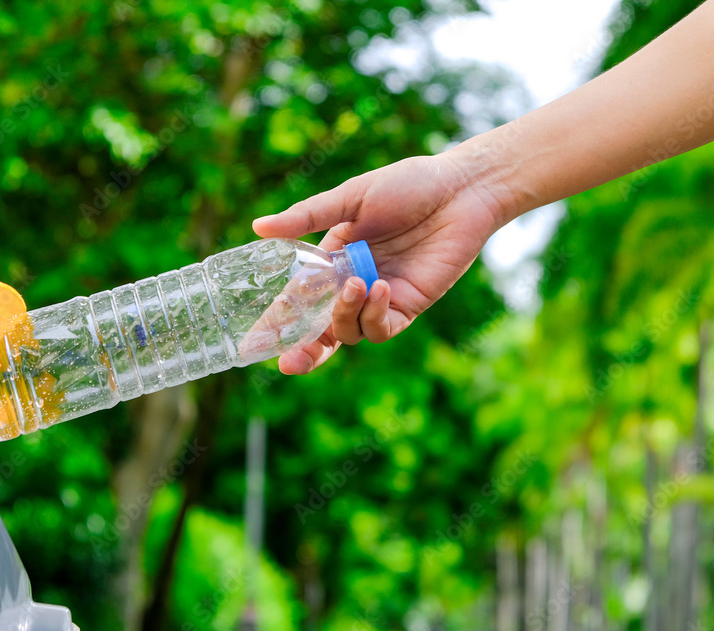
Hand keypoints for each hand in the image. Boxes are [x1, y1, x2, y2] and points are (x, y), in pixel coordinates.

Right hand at [252, 153, 504, 373]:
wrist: (460, 189)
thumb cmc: (409, 185)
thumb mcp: (352, 197)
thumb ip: (307, 217)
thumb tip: (257, 227)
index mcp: (332, 259)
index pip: (298, 299)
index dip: (276, 323)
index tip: (253, 344)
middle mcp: (353, 283)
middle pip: (320, 331)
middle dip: (303, 350)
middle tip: (287, 362)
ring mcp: (380, 298)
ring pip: (349, 332)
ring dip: (344, 315)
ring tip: (356, 284)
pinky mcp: (409, 304)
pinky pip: (383, 327)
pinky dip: (375, 315)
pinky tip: (380, 287)